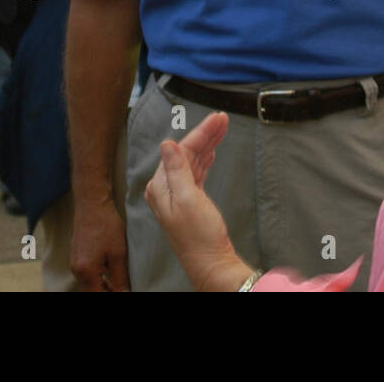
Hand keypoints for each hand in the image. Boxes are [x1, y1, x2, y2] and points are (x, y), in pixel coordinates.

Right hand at [70, 197, 129, 291]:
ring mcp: (74, 264)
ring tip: (118, 283)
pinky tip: (110, 274)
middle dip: (106, 292)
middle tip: (122, 289)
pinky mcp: (76, 257)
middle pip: (91, 293)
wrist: (91, 204)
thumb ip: (120, 278)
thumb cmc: (106, 225)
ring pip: (88, 286)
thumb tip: (123, 293)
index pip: (98, 296)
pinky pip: (86, 276)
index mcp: (86, 272)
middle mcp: (76, 271)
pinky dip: (97, 279)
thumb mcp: (119, 253)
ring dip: (102, 288)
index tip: (123, 292)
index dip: (112, 295)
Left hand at [144, 112, 252, 291]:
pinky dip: (206, 158)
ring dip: (208, 144)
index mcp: (160, 186)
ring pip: (193, 160)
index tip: (217, 119)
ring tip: (223, 127)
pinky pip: (197, 171)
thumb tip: (167, 143)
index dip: (199, 133)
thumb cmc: (198, 237)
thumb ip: (177, 170)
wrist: (211, 263)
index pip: (180, 150)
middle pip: (186, 152)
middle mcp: (165, 188)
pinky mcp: (189, 199)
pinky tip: (213, 149)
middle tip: (223, 119)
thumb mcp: (188, 200)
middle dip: (205, 135)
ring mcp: (177, 193)